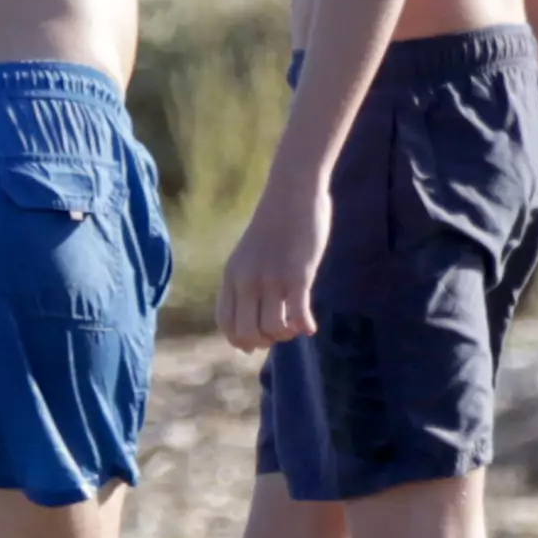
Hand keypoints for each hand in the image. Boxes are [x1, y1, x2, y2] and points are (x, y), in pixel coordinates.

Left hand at [218, 177, 329, 354]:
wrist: (292, 192)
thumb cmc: (275, 223)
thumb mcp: (249, 254)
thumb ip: (247, 279)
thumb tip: (255, 310)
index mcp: (232, 275)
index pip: (225, 322)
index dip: (239, 340)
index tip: (254, 345)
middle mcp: (247, 280)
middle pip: (247, 332)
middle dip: (265, 341)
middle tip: (281, 331)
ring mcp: (272, 279)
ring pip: (272, 329)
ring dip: (286, 334)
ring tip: (296, 324)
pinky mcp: (298, 275)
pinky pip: (297, 315)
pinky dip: (304, 326)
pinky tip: (312, 325)